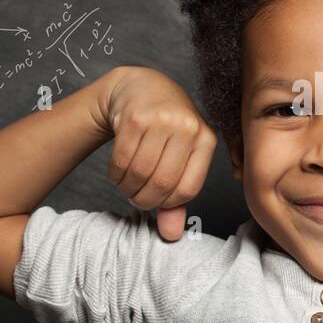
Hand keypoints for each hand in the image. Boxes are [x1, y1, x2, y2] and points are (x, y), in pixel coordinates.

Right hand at [95, 67, 216, 240]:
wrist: (140, 86)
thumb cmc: (164, 128)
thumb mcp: (179, 157)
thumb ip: (176, 198)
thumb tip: (171, 236)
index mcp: (206, 139)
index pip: (188, 189)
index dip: (167, 204)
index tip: (155, 202)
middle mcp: (188, 126)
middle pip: (162, 183)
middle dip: (144, 199)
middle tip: (136, 197)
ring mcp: (161, 119)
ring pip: (140, 173)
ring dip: (127, 187)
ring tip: (127, 183)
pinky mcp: (134, 117)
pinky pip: (121, 160)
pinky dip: (115, 174)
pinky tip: (118, 170)